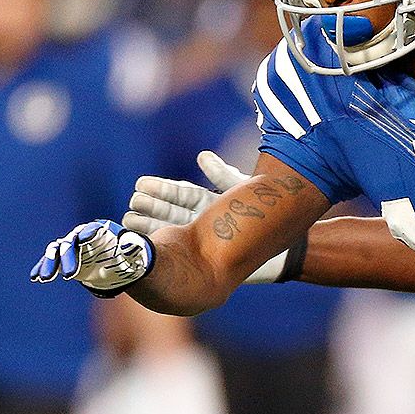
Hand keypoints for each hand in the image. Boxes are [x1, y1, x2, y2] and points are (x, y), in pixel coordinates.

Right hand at [31, 219, 153, 297]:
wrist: (120, 266)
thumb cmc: (130, 257)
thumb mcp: (135, 254)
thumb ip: (132, 248)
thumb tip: (131, 244)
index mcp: (100, 231)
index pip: (91, 230)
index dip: (86, 233)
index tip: (82, 239)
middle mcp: (82, 237)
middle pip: (71, 243)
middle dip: (68, 257)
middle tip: (70, 274)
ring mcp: (72, 248)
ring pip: (57, 252)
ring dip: (51, 264)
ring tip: (45, 277)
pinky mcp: (65, 260)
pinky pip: (51, 262)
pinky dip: (43, 267)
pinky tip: (36, 277)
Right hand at [121, 151, 295, 283]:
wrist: (285, 248)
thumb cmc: (266, 214)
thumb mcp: (243, 191)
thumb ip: (222, 175)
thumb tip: (201, 156)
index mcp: (208, 202)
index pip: (179, 193)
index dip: (161, 189)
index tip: (140, 185)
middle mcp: (200, 221)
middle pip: (170, 212)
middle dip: (150, 207)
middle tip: (131, 204)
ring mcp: (201, 240)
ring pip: (171, 231)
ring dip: (150, 227)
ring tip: (129, 223)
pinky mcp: (204, 258)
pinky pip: (181, 254)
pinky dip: (163, 250)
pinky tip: (146, 246)